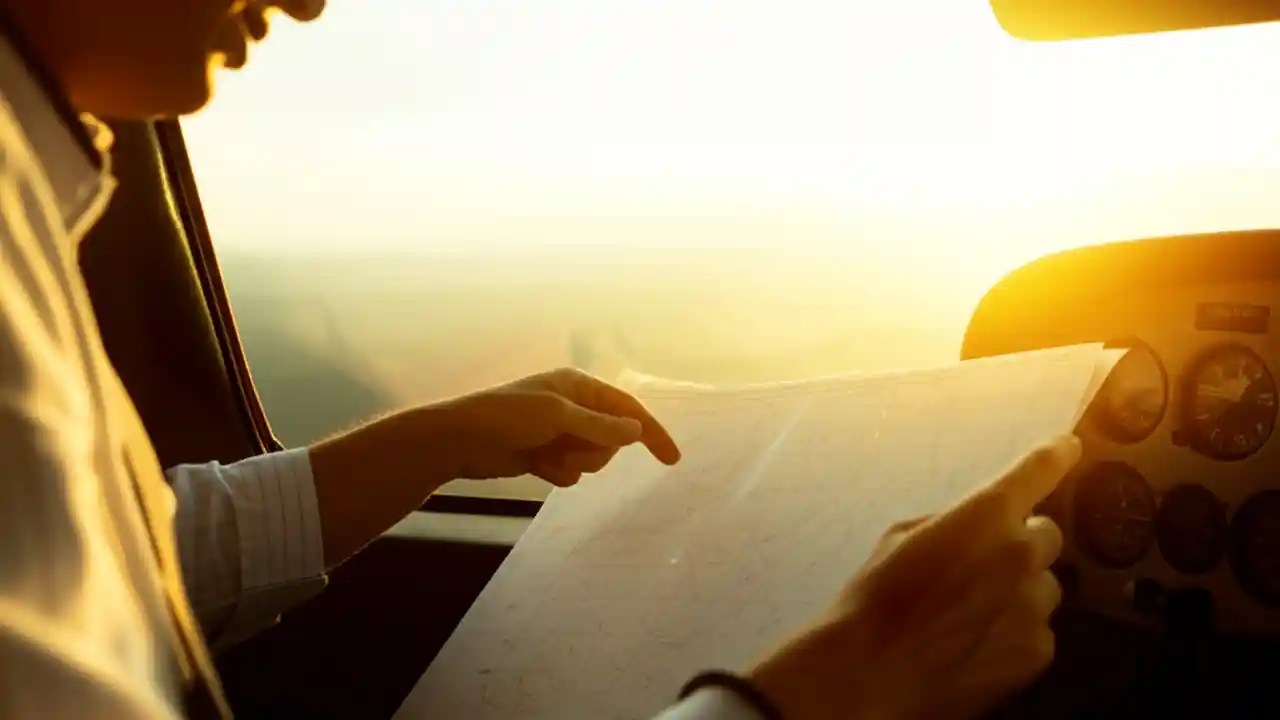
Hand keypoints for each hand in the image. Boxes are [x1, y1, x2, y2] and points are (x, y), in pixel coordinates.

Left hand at [436, 368, 681, 486]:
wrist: (460, 441)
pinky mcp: (546, 455)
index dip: (652, 432)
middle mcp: (574, 407)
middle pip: (612, 439)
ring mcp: (560, 432)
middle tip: (565, 450)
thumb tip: (637, 430)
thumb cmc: (507, 416)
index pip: (628, 408)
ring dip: (573, 463)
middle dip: (594, 452)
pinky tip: (534, 466)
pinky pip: (571, 472)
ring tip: (545, 457)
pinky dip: (557, 473)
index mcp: (579, 386)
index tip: (672, 460)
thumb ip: (600, 425)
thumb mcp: (558, 415)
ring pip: (592, 459)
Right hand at [747, 434, 1081, 719]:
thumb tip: (969, 530)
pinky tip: (976, 642)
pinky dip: (1015, 632)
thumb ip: (949, 524)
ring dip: (1019, 590)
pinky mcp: (1037, 650)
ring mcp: (1033, 605)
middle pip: (1046, 537)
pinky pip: (1038, 630)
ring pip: (1043, 586)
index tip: (1068, 447)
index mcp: (984, 514)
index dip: (1055, 456)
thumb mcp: (900, 539)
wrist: (872, 672)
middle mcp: (1019, 554)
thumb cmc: (875, 602)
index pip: (1037, 471)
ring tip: (972, 613)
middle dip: (1020, 545)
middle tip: (982, 566)